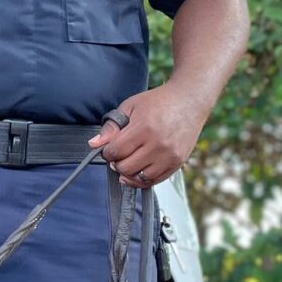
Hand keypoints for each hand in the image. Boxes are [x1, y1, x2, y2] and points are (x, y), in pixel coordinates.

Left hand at [86, 83, 206, 186]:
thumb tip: (93, 144)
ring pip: (139, 178)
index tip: (109, 148)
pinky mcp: (178, 163)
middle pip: (126, 167)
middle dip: (116, 163)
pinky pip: (155, 181)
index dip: (107, 152)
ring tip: (128, 161)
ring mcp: (169, 156)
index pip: (115, 151)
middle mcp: (158, 144)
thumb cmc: (158, 102)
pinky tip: (138, 169)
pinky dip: (143, 179)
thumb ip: (111, 126)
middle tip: (118, 155)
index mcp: (143, 128)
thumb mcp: (130, 106)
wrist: (188, 101)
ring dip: (129, 173)